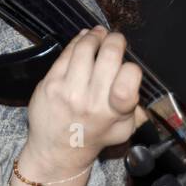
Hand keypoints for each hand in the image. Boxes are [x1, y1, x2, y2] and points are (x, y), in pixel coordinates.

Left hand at [25, 25, 147, 173]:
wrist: (57, 150)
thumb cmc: (93, 136)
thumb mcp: (124, 129)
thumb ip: (134, 105)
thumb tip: (134, 75)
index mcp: (113, 111)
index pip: (130, 76)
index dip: (131, 66)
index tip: (127, 65)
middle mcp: (90, 100)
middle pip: (109, 54)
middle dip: (115, 40)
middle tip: (115, 39)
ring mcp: (68, 90)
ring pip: (85, 48)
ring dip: (94, 36)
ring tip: (98, 35)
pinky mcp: (50, 84)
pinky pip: (66, 53)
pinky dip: (76, 42)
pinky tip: (82, 40)